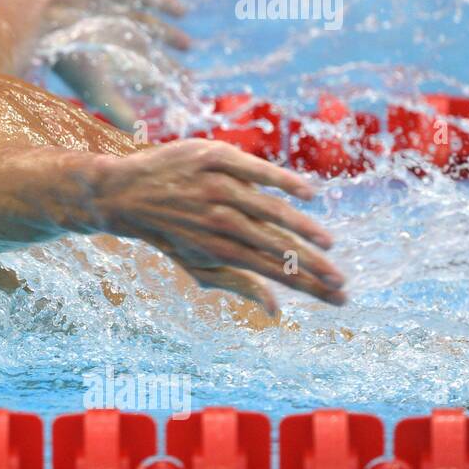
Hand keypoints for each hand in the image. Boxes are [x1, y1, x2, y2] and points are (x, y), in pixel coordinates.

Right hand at [6, 0, 189, 129]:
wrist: (49, 15)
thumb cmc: (71, 56)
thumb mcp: (99, 89)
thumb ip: (120, 111)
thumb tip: (139, 137)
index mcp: (115, 62)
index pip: (147, 77)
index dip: (167, 86)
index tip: (188, 95)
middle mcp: (118, 38)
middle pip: (151, 56)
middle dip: (170, 67)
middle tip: (191, 79)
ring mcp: (120, 13)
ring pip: (150, 27)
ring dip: (169, 36)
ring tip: (188, 45)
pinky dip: (164, 2)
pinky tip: (181, 11)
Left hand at [84, 139, 346, 314]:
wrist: (124, 193)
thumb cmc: (168, 233)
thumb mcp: (196, 265)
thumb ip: (237, 285)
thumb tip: (276, 311)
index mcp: (218, 249)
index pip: (274, 272)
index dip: (308, 286)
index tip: (338, 296)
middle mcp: (219, 220)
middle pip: (278, 248)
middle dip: (315, 268)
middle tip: (343, 281)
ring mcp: (217, 187)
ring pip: (272, 211)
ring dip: (306, 231)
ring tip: (329, 245)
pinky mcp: (214, 157)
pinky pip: (258, 169)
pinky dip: (286, 181)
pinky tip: (310, 195)